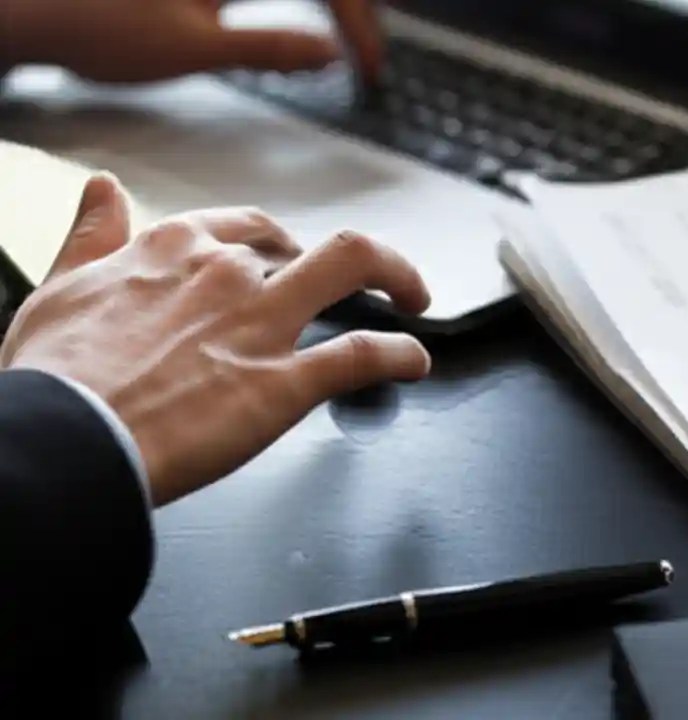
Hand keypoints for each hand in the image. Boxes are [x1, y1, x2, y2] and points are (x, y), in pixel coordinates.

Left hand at [0, 0, 381, 83]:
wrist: (32, 8)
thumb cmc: (94, 23)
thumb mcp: (193, 48)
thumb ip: (268, 47)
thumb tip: (328, 54)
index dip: (358, 24)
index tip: (367, 66)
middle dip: (356, 5)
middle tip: (371, 46)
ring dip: (333, 0)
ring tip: (354, 26)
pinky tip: (306, 15)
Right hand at [0, 174, 429, 505]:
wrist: (63, 440)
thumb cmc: (55, 380)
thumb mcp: (56, 289)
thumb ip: (91, 239)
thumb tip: (103, 190)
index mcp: (171, 249)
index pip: (244, 227)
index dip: (276, 244)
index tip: (287, 261)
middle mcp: (225, 273)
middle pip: (309, 244)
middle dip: (345, 260)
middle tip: (361, 285)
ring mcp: (260, 323)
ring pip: (353, 264)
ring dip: (399, 274)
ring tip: (417, 297)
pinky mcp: (284, 381)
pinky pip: (362, 354)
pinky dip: (400, 355)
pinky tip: (414, 362)